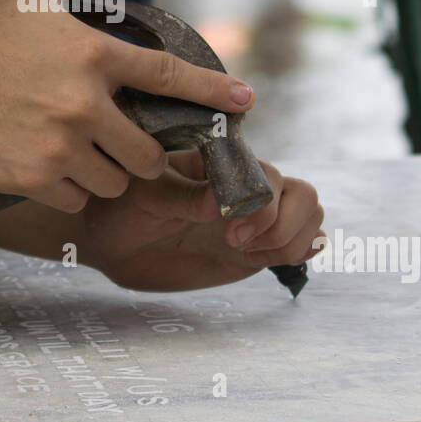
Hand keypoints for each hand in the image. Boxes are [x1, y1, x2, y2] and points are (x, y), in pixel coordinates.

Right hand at [0, 0, 255, 211]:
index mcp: (93, 55)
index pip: (169, 77)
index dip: (212, 92)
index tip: (244, 101)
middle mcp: (84, 104)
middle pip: (147, 153)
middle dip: (142, 153)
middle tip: (121, 143)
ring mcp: (59, 146)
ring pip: (114, 182)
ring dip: (106, 174)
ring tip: (78, 154)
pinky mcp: (33, 178)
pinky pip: (76, 200)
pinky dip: (70, 190)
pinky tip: (49, 168)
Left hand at [75, 149, 324, 291]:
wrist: (112, 242)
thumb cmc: (123, 207)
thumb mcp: (145, 196)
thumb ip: (182, 197)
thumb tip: (219, 202)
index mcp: (221, 161)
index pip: (267, 170)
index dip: (260, 200)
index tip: (227, 225)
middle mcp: (245, 184)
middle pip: (299, 193)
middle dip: (279, 223)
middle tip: (235, 244)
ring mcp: (255, 215)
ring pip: (309, 212)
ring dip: (291, 238)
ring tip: (248, 255)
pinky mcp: (257, 245)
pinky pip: (301, 239)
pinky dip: (299, 249)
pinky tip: (260, 260)